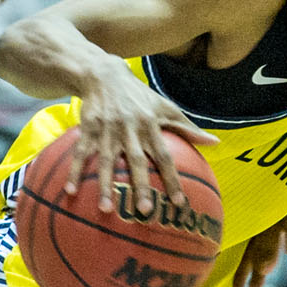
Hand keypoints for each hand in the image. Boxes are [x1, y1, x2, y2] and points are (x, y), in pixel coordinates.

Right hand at [63, 61, 217, 214]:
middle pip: (136, 161)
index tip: (179, 202)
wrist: (104, 75)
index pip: (165, 156)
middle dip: (140, 186)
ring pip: (107, 161)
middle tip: (145, 211)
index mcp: (151, 125)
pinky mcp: (88, 128)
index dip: (172, 179)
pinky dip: (75, 172)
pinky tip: (70, 192)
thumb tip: (215, 143)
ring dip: (105, 185)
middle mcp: (130, 129)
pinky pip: (81, 153)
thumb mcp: (165, 107)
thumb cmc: (140, 97)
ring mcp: (107, 130)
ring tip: (105, 208)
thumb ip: (188, 128)